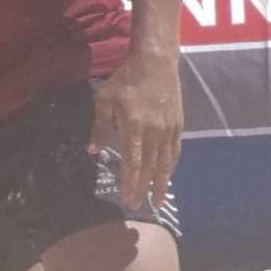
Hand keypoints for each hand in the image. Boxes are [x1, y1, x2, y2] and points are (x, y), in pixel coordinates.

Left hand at [93, 46, 184, 210]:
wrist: (155, 63)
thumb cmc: (125, 80)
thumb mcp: (104, 100)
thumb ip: (99, 127)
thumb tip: (92, 151)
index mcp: (134, 128)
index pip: (132, 162)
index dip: (130, 183)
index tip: (127, 200)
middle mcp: (154, 132)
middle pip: (149, 167)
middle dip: (143, 189)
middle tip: (139, 207)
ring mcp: (168, 129)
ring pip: (165, 162)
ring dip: (161, 183)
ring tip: (159, 201)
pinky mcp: (177, 125)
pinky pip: (174, 151)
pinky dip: (171, 166)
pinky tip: (167, 176)